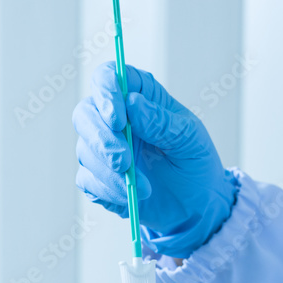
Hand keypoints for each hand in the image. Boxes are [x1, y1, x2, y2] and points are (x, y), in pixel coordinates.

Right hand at [72, 62, 237, 257]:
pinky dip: (108, 190)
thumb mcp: (189, 138)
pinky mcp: (98, 178)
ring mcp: (103, 149)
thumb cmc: (195, 162)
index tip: (118, 119)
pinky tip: (131, 197)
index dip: (105, 92)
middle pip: (85, 114)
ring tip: (143, 187)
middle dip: (101, 139)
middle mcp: (115, 119)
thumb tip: (133, 102)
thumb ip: (161, 121)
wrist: (197, 204)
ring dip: (109, 171)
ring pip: (85, 150)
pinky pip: (88, 181)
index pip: (107, 78)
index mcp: (138, 96)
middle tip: (124, 161)